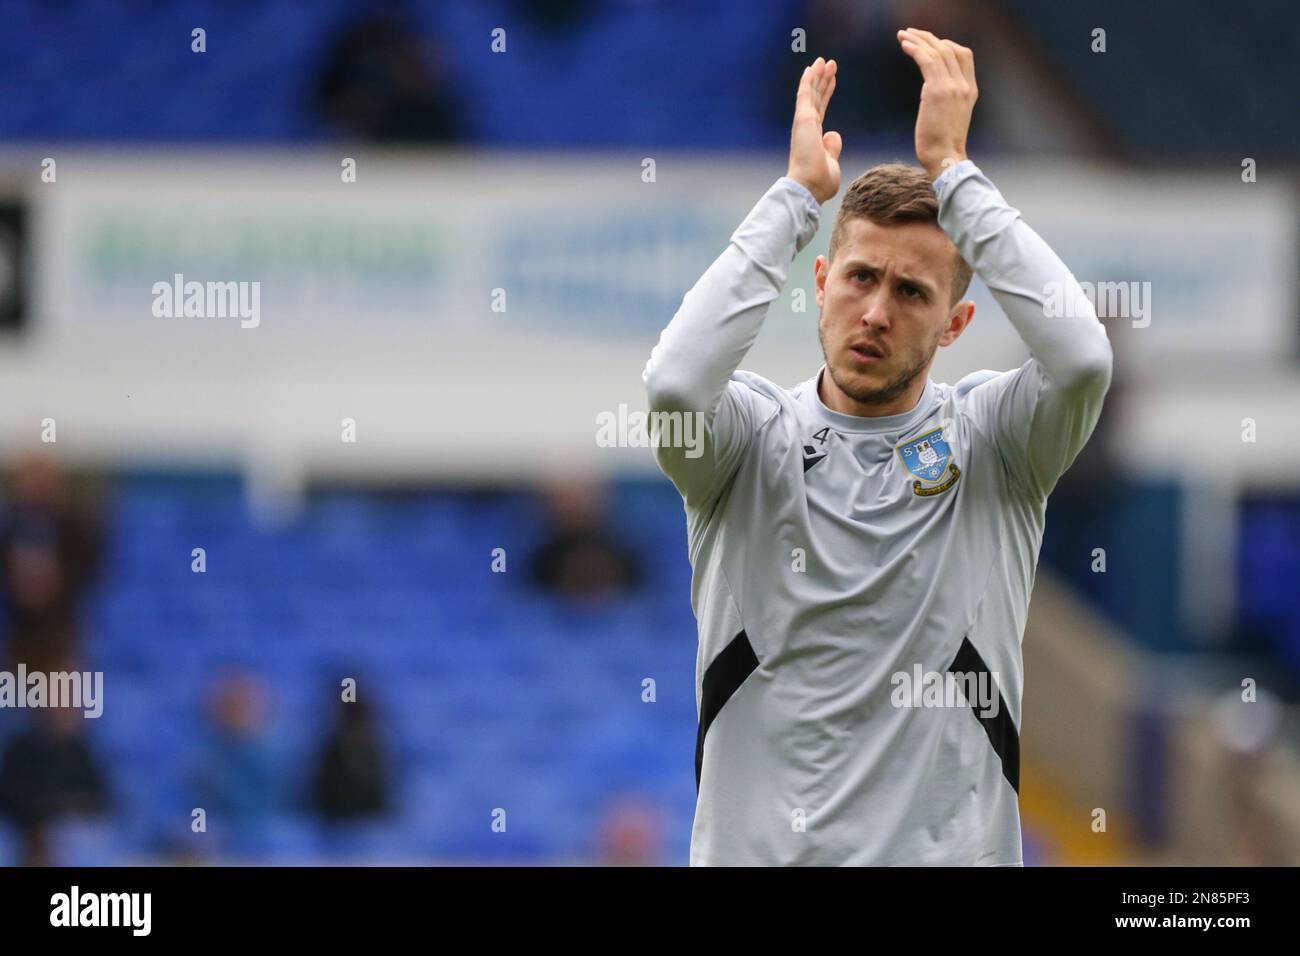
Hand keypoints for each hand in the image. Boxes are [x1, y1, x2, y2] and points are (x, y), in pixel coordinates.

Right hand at [787, 57, 840, 204]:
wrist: (809, 187)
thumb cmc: (820, 182)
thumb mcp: (831, 162)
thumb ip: (832, 148)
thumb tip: (834, 134)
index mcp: (813, 137)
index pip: (821, 110)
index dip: (826, 94)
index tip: (831, 81)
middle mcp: (807, 128)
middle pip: (816, 98)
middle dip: (823, 80)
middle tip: (829, 64)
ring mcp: (804, 122)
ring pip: (811, 93)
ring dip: (817, 75)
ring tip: (824, 60)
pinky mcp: (803, 119)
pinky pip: (805, 95)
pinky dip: (808, 81)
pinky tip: (812, 68)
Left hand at [897, 29, 977, 179]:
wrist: (946, 158)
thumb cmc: (943, 145)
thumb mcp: (951, 116)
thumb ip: (945, 98)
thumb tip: (930, 89)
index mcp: (971, 90)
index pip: (964, 55)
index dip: (946, 44)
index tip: (929, 43)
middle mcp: (964, 85)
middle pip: (949, 48)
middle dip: (929, 38)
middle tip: (911, 33)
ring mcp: (953, 87)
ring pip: (937, 51)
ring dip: (918, 40)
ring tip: (902, 35)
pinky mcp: (937, 91)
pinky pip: (927, 61)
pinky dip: (915, 49)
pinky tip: (904, 45)